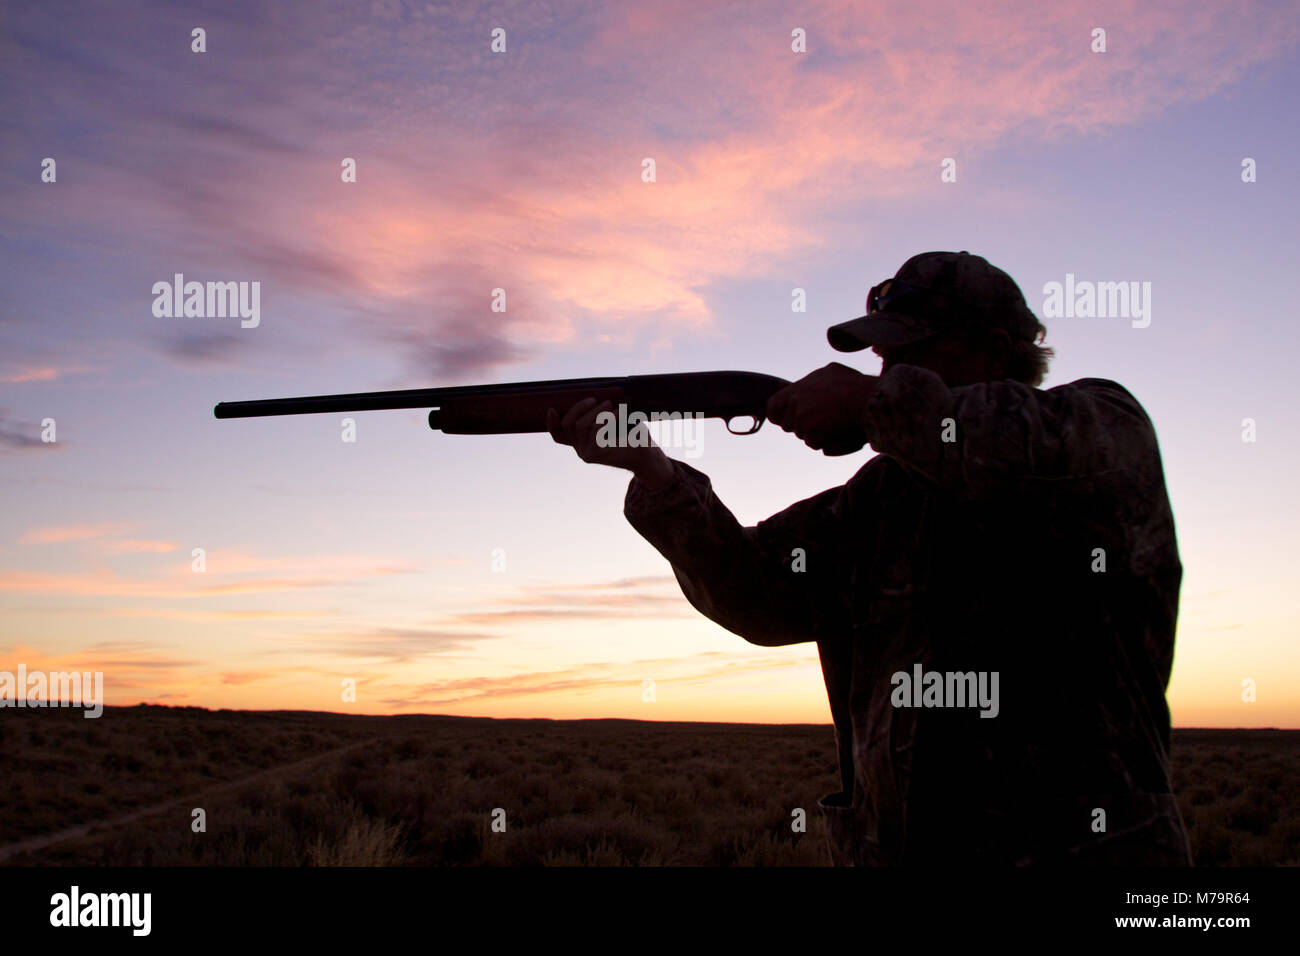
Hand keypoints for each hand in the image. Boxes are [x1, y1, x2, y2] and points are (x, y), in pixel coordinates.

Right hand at [546, 398, 674, 485]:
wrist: (646, 454)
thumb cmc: (631, 434)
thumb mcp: (614, 419)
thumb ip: (600, 411)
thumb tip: (592, 396)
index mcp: (581, 441)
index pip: (557, 434)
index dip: (550, 422)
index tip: (552, 409)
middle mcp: (580, 449)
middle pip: (568, 424)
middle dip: (580, 407)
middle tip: (600, 400)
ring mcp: (585, 454)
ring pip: (580, 425)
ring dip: (596, 411)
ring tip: (612, 405)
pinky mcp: (595, 455)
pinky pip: (594, 431)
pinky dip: (606, 418)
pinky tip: (618, 413)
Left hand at [766, 362, 876, 454]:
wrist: (864, 397)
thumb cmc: (853, 384)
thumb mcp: (831, 372)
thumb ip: (814, 380)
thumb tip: (809, 384)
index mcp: (796, 388)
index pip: (772, 407)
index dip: (778, 416)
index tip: (787, 420)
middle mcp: (795, 402)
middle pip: (788, 425)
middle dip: (801, 426)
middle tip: (819, 422)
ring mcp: (801, 417)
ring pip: (802, 435)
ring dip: (814, 434)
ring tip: (832, 423)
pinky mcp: (810, 431)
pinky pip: (813, 443)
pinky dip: (823, 441)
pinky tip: (835, 431)